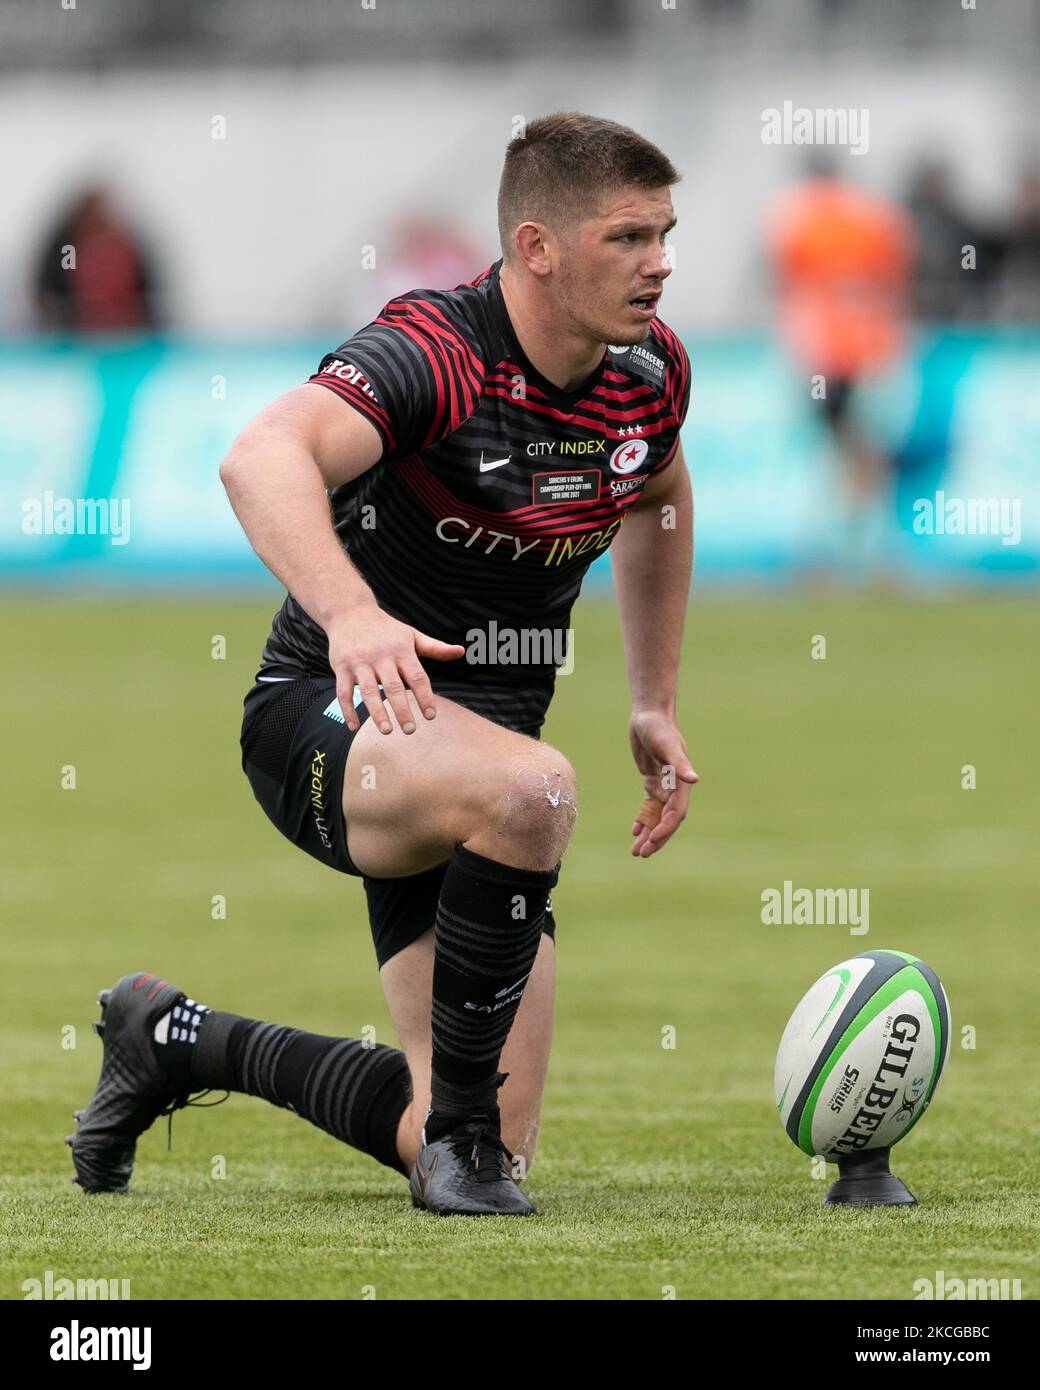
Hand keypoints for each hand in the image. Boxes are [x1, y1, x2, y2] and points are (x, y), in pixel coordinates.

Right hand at [327, 604, 464, 733]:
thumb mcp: (412, 635)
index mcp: (401, 650)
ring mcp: (359, 662)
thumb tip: (461, 651)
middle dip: (403, 710)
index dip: (425, 697)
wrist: (350, 613)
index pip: (417, 677)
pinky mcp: (341, 667)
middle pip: (394, 687)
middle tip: (410, 730)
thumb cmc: (386, 629)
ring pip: (368, 691)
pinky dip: (348, 710)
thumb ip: (435, 648)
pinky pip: (343, 692)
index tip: (431, 716)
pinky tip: (354, 727)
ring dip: (377, 713)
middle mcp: (381, 657)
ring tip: (387, 731)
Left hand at [627, 710, 698, 857]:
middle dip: (656, 838)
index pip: (676, 812)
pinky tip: (634, 831)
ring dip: (648, 833)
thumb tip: (694, 779)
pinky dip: (643, 819)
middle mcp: (675, 787)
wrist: (649, 714)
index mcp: (681, 782)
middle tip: (641, 854)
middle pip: (667, 820)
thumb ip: (680, 764)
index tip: (651, 839)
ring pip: (657, 816)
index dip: (665, 827)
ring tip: (636, 851)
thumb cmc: (660, 727)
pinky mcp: (652, 781)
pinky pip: (649, 807)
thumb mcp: (668, 744)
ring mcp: (663, 785)